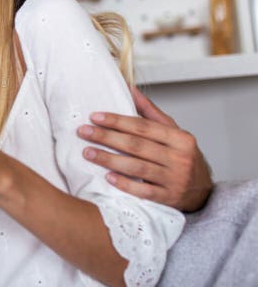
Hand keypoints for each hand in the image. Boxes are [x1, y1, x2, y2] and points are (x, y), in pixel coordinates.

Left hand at [78, 86, 212, 211]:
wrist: (203, 191)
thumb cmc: (182, 157)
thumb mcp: (173, 133)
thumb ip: (150, 112)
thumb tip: (129, 88)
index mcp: (180, 139)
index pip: (143, 127)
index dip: (117, 121)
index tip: (95, 117)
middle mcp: (179, 158)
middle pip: (137, 145)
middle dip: (107, 137)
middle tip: (83, 132)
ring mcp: (175, 179)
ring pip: (137, 167)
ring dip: (109, 159)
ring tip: (88, 152)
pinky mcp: (168, 198)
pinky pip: (143, 191)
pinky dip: (125, 184)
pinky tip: (108, 177)